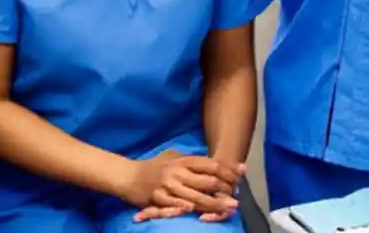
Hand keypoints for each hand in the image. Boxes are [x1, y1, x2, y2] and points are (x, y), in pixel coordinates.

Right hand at [121, 150, 241, 221]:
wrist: (128, 176)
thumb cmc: (153, 167)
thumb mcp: (172, 156)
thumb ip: (191, 159)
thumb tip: (214, 162)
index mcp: (182, 160)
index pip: (210, 165)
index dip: (227, 171)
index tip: (240, 176)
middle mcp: (177, 171)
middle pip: (207, 181)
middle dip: (224, 190)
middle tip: (236, 198)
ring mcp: (167, 185)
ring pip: (195, 196)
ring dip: (213, 204)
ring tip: (227, 208)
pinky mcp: (157, 198)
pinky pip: (175, 205)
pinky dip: (187, 208)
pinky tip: (198, 212)